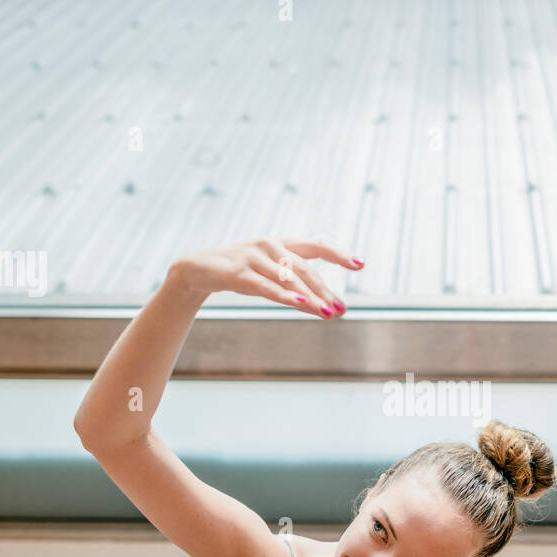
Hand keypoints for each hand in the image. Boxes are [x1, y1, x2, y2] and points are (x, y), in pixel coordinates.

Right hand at [171, 236, 361, 319]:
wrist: (196, 269)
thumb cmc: (239, 271)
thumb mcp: (269, 273)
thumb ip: (294, 282)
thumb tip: (326, 303)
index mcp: (281, 243)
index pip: (316, 246)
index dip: (338, 254)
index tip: (360, 265)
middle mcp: (270, 246)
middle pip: (305, 268)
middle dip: (325, 290)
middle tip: (342, 308)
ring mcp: (254, 257)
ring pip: (289, 279)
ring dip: (311, 297)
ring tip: (329, 313)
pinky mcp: (239, 273)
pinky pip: (267, 287)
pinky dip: (285, 296)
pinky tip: (302, 305)